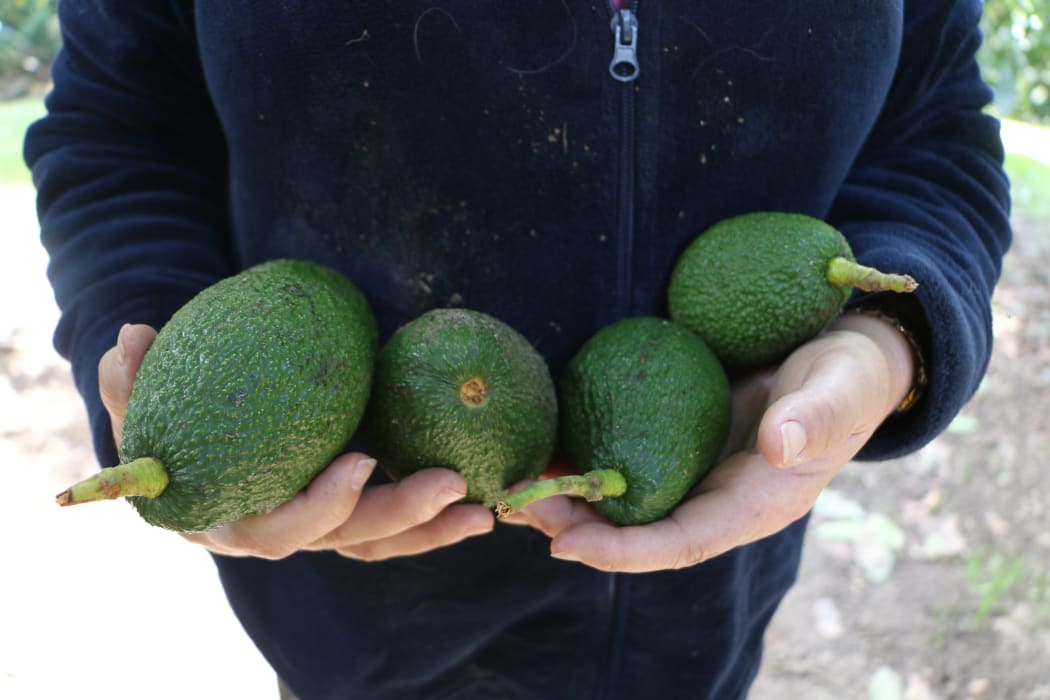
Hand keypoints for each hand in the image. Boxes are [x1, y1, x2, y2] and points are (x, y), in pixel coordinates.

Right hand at [99, 323, 492, 559]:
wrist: (190, 439)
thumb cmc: (171, 417)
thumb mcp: (145, 399)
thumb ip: (134, 378)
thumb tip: (132, 335)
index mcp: (231, 518)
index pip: (278, 529)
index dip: (321, 504)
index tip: (361, 460)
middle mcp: (278, 534)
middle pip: (346, 540)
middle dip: (400, 516)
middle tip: (452, 483)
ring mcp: (317, 528)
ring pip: (378, 542)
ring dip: (432, 529)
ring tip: (486, 509)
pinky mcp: (345, 514)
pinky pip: (393, 526)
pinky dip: (434, 519)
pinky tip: (481, 501)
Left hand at [503, 314, 915, 572]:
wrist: (846, 359)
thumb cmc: (847, 378)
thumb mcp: (839, 390)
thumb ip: (814, 417)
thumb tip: (775, 446)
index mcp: (757, 503)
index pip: (684, 542)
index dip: (625, 550)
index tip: (566, 544)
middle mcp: (718, 498)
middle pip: (640, 531)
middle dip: (578, 526)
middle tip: (518, 507)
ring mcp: (696, 473)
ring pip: (625, 502)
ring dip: (568, 498)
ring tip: (511, 486)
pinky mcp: (678, 442)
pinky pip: (625, 460)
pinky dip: (582, 458)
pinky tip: (543, 446)